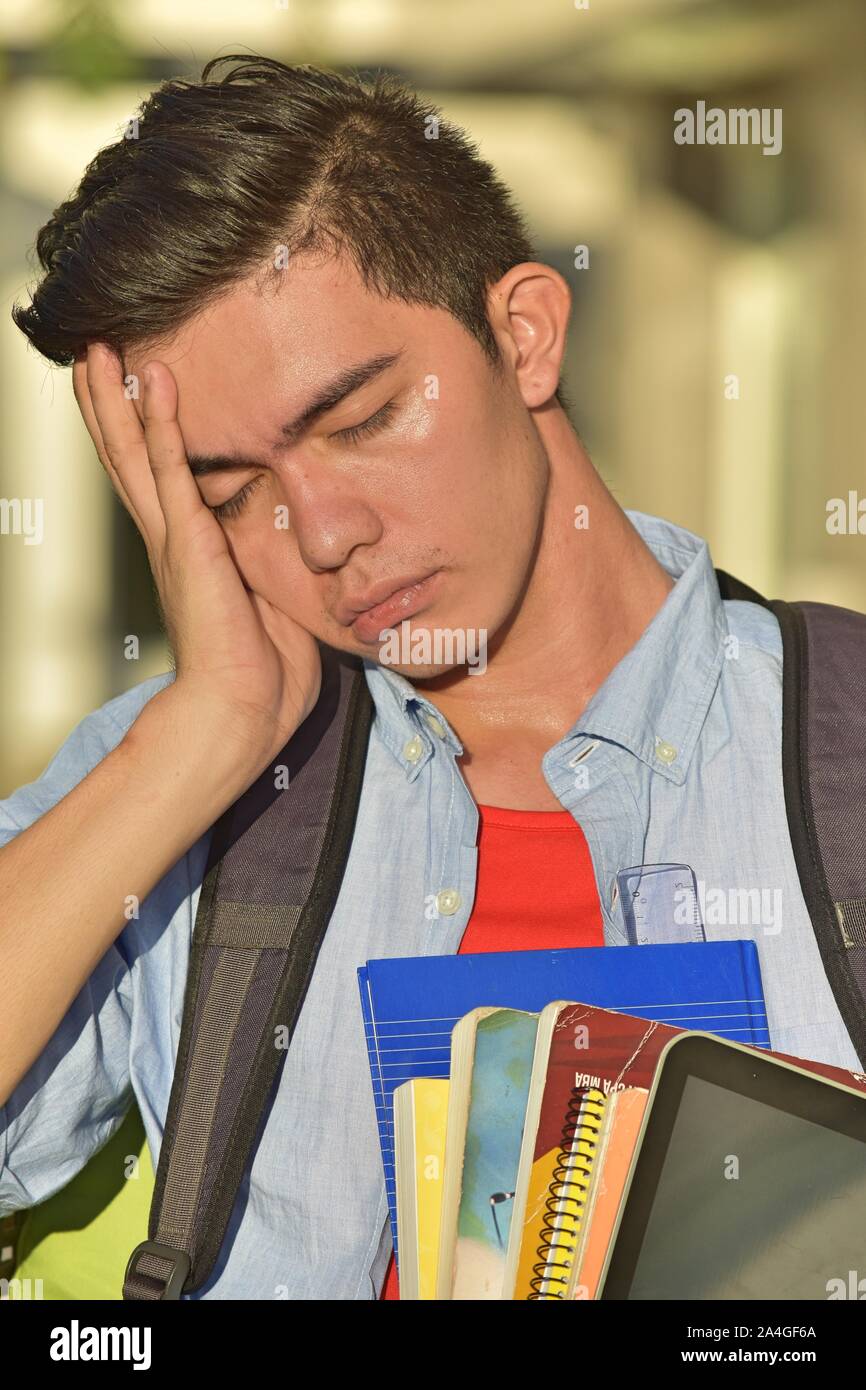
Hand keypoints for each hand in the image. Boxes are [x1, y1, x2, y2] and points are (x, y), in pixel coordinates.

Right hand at [72, 344, 321, 774]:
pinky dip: (161, 423)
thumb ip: (272, 563)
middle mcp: (170, 539)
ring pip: (134, 454)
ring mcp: (174, 539)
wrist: (244, 711)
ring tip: (99, 349)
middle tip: (90, 352)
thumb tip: (302, 542)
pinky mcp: (190, 542)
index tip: (128, 390)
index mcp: (188, 552)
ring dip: (118, 398)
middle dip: (107, 404)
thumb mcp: (272, 599)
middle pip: (127, 456)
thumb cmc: (263, 671)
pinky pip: (173, 471)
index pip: (156, 479)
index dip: (139, 434)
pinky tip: (155, 380)